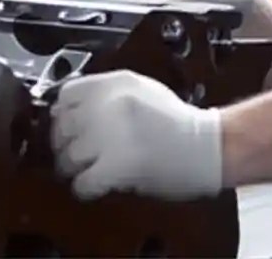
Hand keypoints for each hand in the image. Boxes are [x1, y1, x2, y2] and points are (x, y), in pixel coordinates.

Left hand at [51, 70, 222, 200]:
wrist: (209, 146)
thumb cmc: (177, 121)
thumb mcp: (141, 90)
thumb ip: (106, 94)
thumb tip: (68, 110)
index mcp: (114, 83)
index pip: (66, 94)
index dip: (63, 114)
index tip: (68, 127)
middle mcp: (108, 104)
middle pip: (63, 127)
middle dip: (66, 144)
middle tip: (76, 155)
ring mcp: (111, 135)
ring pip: (68, 156)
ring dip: (73, 168)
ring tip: (86, 172)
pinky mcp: (117, 165)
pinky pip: (83, 181)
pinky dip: (85, 188)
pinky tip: (95, 187)